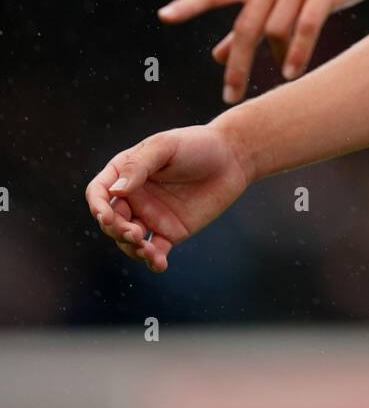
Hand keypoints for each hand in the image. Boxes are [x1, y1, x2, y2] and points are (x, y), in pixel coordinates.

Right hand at [85, 123, 250, 272]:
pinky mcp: (169, 232)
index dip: (97, 205)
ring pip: (128, 240)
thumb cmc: (197, 144)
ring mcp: (150, 216)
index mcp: (126, 172)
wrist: (233, 158)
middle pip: (111, 220)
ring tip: (146, 248)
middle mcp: (134, 196)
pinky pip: (154, 251)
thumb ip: (139, 166)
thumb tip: (115, 191)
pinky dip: (152, 260)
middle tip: (133, 232)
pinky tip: (159, 263)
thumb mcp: (166, 147)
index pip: (99, 192)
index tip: (105, 215)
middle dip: (116, 229)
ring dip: (131, 247)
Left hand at [157, 0, 368, 102]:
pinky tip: (291, 73)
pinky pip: (305, 29)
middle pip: (245, 27)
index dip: (190, 3)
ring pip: (275, 31)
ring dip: (276, 57)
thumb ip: (246, 21)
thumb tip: (215, 56)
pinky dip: (297, 53)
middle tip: (229, 96)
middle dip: (236, 65)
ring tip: (284, 72)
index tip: (165, 16)